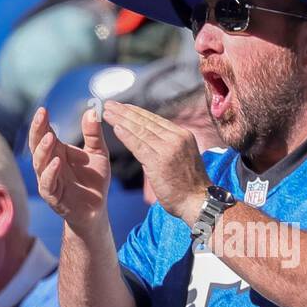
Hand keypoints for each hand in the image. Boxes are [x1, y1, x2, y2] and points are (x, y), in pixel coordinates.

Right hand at [29, 106, 110, 234]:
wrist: (96, 208)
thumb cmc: (94, 180)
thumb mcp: (98, 153)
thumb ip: (94, 134)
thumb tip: (92, 110)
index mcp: (58, 151)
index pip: (45, 133)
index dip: (43, 122)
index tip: (44, 109)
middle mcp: (49, 164)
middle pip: (37, 144)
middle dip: (38, 130)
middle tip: (42, 115)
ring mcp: (49, 180)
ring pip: (39, 163)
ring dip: (43, 150)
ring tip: (50, 137)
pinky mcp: (53, 196)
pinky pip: (47, 183)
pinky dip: (50, 172)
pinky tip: (56, 162)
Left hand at [102, 100, 208, 226]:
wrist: (199, 203)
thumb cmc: (189, 186)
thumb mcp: (183, 158)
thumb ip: (168, 147)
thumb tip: (150, 140)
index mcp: (183, 135)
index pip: (155, 120)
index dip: (136, 112)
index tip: (123, 106)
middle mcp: (177, 138)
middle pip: (146, 121)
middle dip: (125, 112)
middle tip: (109, 104)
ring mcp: (168, 149)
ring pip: (140, 130)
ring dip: (121, 120)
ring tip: (107, 112)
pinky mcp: (159, 162)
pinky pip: (138, 145)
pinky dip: (126, 136)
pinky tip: (115, 128)